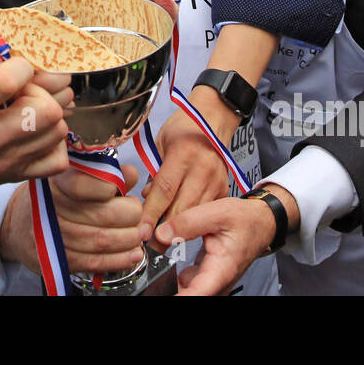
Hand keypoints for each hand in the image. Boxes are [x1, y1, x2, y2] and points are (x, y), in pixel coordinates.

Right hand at [0, 30, 70, 203]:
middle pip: (45, 109)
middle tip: (23, 91)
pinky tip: (36, 132)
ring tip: (28, 109)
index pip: (8, 81)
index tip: (12, 66)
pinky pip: (56, 160)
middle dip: (40, 91)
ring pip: (56, 131)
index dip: (19, 65)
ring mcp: (6, 160)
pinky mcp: (16, 174)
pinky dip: (54, 143)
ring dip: (48, 113)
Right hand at [1, 165, 144, 275]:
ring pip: (102, 240)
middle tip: (139, 215)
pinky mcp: (60, 259)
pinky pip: (94, 262)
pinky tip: (132, 254)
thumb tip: (131, 174)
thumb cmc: (52, 196)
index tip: (125, 188)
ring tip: (140, 235)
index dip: (111, 186)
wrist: (20, 225)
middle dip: (131, 216)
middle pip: (101, 215)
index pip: (84, 184)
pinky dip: (119, 259)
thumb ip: (103, 173)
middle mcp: (52, 208)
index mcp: (56, 182)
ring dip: (129, 240)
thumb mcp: (72, 175)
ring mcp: (55, 236)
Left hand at [140, 103, 231, 237]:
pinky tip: (180, 230)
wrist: (214, 118)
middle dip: (163, 230)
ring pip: (194, 215)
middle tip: (147, 246)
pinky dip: (192, 223)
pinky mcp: (223, 189)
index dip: (151, 213)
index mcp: (183, 154)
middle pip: (181, 208)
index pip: (164, 190)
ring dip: (177, 231)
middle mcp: (202, 170)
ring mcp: (216, 181)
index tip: (140, 231)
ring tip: (161, 243)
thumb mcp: (161, 144)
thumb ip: (155, 172)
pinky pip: (205, 212)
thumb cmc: (184, 127)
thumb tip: (146, 199)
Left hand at [154, 197, 272, 295]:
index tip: (158, 290)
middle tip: (150, 278)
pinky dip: (173, 276)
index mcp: (221, 269)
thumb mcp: (217, 212)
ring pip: (186, 291)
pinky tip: (164, 263)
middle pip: (188, 295)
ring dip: (169, 283)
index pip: (197, 294)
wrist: (260, 222)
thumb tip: (160, 234)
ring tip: (154, 266)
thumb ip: (188, 222)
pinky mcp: (206, 277)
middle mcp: (217, 281)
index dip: (178, 295)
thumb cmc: (244, 220)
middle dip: (167, 288)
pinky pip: (187, 285)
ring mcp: (211, 281)